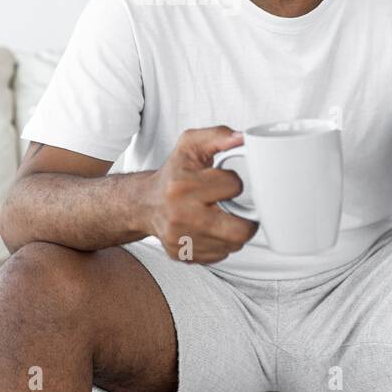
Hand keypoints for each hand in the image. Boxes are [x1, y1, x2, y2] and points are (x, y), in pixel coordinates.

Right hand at [144, 126, 259, 263]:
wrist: (145, 203)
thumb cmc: (173, 174)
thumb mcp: (191, 145)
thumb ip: (218, 135)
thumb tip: (242, 138)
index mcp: (182, 185)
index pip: (234, 187)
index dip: (234, 183)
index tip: (225, 182)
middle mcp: (180, 216)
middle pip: (239, 231)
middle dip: (246, 220)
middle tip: (239, 210)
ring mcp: (181, 240)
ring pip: (232, 245)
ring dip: (233, 232)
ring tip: (222, 217)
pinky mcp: (183, 255)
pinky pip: (219, 255)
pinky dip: (220, 244)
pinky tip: (211, 230)